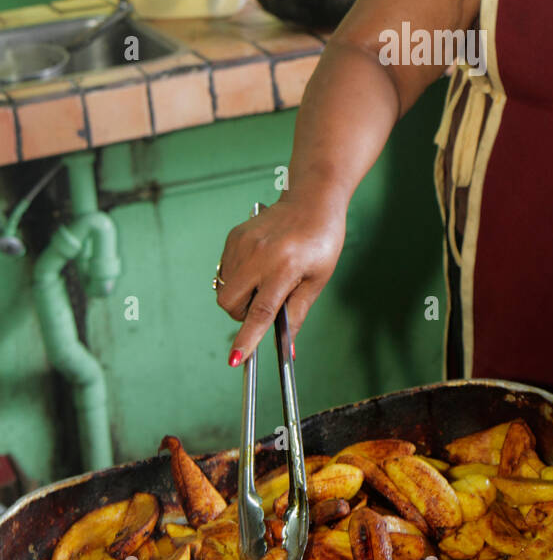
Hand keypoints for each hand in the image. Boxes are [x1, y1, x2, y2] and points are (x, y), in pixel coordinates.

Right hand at [215, 196, 345, 363]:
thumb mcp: (316, 280)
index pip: (261, 312)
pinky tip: (259, 266)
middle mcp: (259, 255)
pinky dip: (237, 278)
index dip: (248, 338)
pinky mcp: (234, 237)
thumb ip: (297, 314)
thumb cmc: (321, 241)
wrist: (311, 200)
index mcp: (285, 267)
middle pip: (230, 303)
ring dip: (239, 296)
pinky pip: (225, 270)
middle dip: (241, 314)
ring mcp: (243, 244)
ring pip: (224, 289)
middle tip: (264, 304)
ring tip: (265, 281)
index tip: (236, 359)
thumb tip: (287, 347)